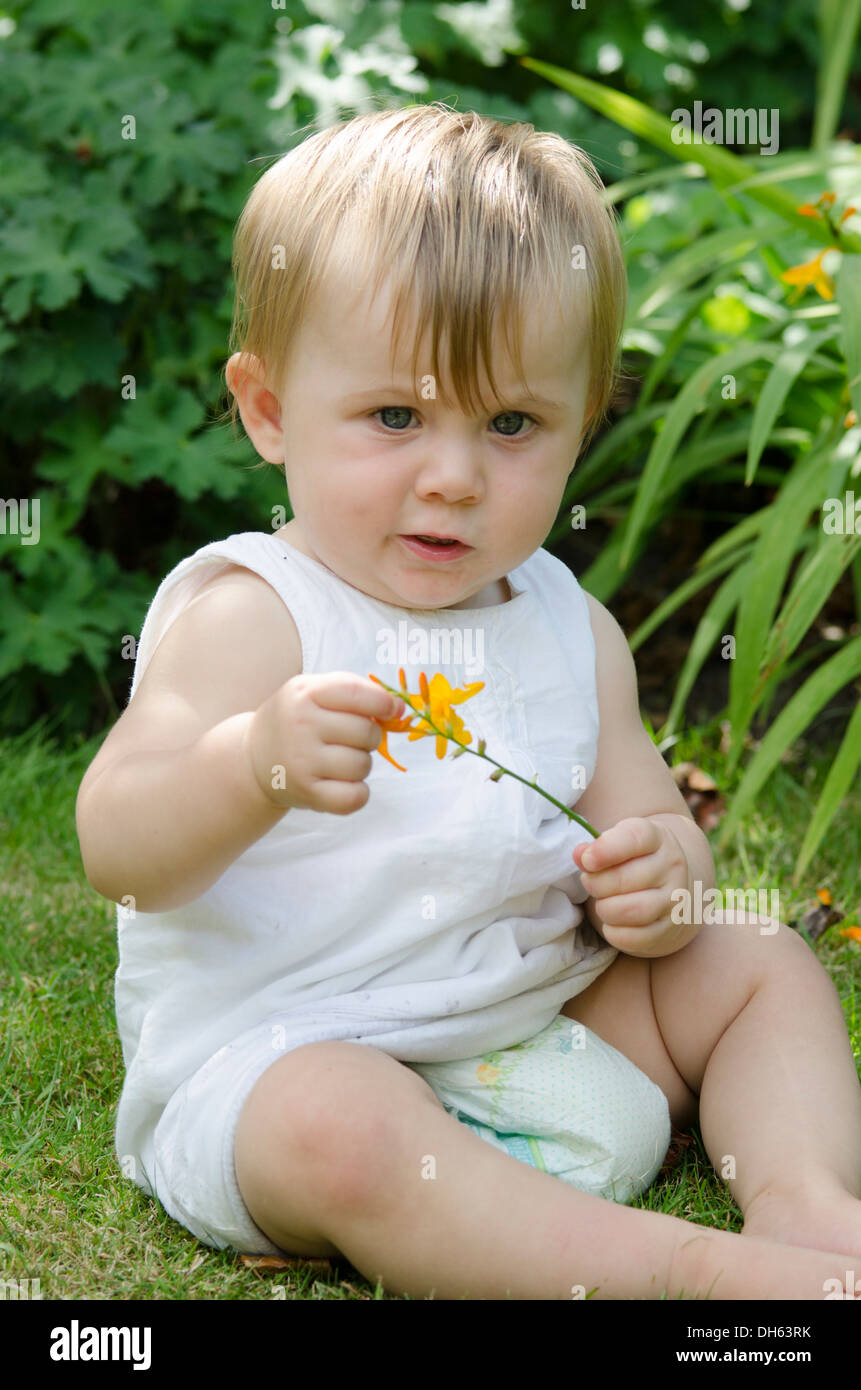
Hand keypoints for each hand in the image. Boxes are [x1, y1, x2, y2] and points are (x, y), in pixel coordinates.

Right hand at [247, 672, 403, 814]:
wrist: (253, 758)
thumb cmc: (296, 719)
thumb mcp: (313, 690)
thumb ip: (355, 690)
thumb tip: (398, 709)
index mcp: (305, 694)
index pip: (357, 694)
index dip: (384, 703)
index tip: (391, 710)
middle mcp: (301, 726)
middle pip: (367, 732)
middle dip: (369, 737)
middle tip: (349, 739)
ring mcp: (302, 761)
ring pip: (363, 765)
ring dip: (361, 764)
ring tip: (339, 760)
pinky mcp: (307, 793)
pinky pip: (355, 797)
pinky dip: (358, 793)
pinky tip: (343, 784)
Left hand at [572, 816, 696, 957]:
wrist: (674, 890)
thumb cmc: (636, 862)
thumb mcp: (619, 845)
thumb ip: (596, 848)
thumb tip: (579, 855)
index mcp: (657, 838)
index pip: (634, 839)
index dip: (605, 850)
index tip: (586, 860)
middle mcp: (672, 867)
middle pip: (624, 879)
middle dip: (596, 884)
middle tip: (590, 884)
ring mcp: (675, 900)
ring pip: (631, 910)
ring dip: (605, 909)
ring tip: (602, 903)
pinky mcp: (669, 929)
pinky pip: (634, 937)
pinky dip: (614, 932)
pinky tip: (612, 922)